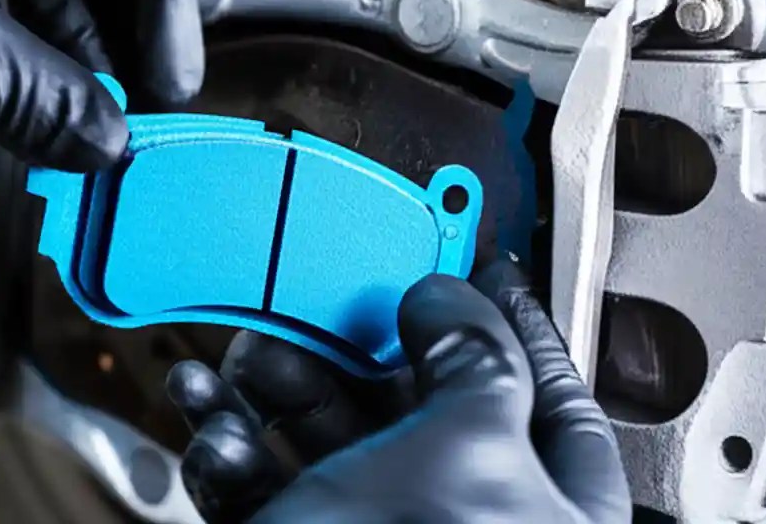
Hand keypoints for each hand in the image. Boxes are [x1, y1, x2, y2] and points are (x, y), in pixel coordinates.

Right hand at [166, 260, 631, 522]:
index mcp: (554, 512)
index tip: (481, 265)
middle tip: (327, 302)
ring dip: (282, 390)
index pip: (553, 389)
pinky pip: (272, 487)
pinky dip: (236, 448)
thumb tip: (455, 302)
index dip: (517, 316)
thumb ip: (474, 360)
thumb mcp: (462, 452)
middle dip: (363, 347)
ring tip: (247, 358)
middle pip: (423, 406)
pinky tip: (211, 421)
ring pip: (337, 443)